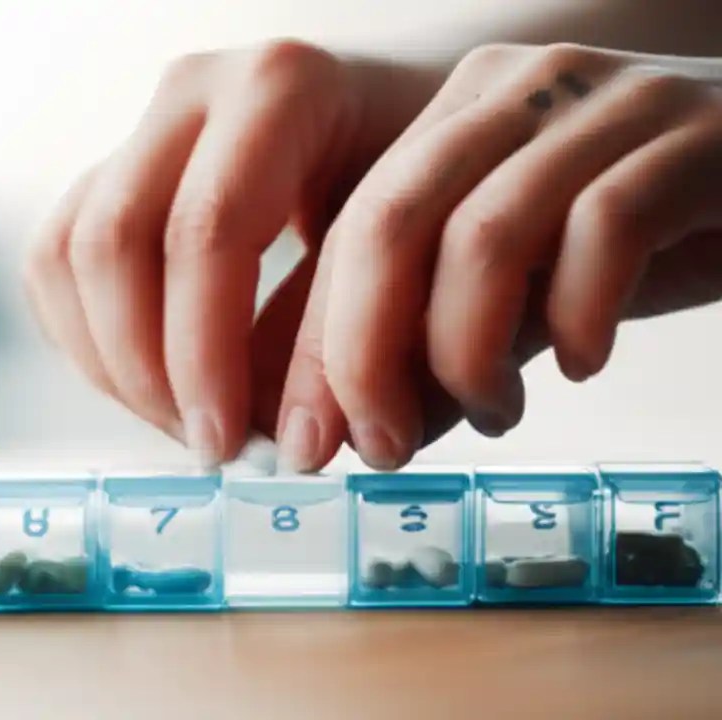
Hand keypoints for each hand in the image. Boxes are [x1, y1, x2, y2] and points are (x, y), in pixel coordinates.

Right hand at [23, 41, 438, 464]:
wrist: (400, 135)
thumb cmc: (417, 192)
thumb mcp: (412, 251)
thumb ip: (341, 339)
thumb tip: (284, 443)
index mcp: (279, 90)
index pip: (206, 230)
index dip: (201, 353)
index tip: (227, 441)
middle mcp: (193, 92)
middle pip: (113, 242)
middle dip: (147, 371)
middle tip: (204, 444)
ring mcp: (139, 129)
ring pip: (64, 255)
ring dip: (109, 363)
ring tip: (181, 422)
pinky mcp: (106, 174)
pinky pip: (53, 264)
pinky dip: (86, 341)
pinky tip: (149, 386)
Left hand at [303, 42, 721, 469]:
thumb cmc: (651, 240)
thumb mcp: (523, 293)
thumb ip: (443, 346)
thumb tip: (357, 432)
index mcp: (458, 112)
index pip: (351, 228)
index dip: (316, 343)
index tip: (306, 442)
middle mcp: (519, 86)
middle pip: (390, 221)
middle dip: (363, 354)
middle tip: (381, 447)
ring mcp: (607, 100)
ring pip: (485, 233)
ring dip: (468, 355)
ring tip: (497, 413)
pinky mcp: (697, 134)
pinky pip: (606, 230)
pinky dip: (577, 318)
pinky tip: (584, 364)